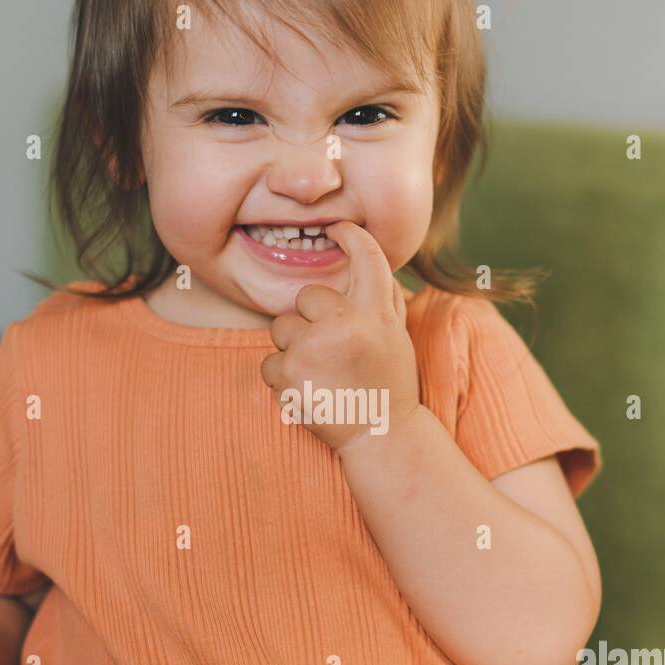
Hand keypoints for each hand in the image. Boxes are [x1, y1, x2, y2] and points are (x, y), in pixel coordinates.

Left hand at [260, 220, 420, 452]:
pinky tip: (309, 389)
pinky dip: (282, 376)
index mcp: (375, 313)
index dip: (351, 236)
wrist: (380, 435)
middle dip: (312, 318)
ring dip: (294, 347)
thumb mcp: (395, 335)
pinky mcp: (288, 374)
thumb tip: (363, 257)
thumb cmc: (388, 381)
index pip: (366, 258)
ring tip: (321, 372)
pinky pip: (269, 361)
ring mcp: (313, 349)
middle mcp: (345, 325)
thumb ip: (381, 298)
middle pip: (307, 296)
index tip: (339, 229)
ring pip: (282, 328)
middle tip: (333, 348)